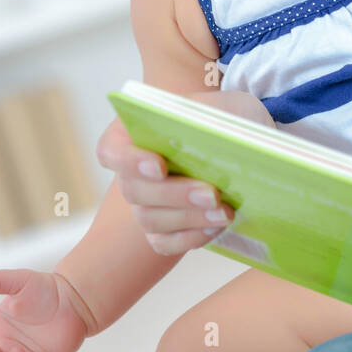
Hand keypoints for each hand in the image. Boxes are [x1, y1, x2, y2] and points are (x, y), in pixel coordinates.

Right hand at [95, 90, 272, 256]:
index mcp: (133, 133)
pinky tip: (216, 226)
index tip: (159, 166)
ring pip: (150, 220)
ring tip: (225, 212)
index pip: (112, 151)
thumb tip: (221, 139)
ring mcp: (144, 204)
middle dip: (175, 194)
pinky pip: (164, 244)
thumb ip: (214, 119)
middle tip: (212, 194)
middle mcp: (131, 172)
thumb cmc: (222, 119)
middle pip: (134, 191)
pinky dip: (191, 238)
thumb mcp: (224, 108)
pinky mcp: (161, 230)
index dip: (129, 161)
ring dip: (189, 218)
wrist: (239, 145)